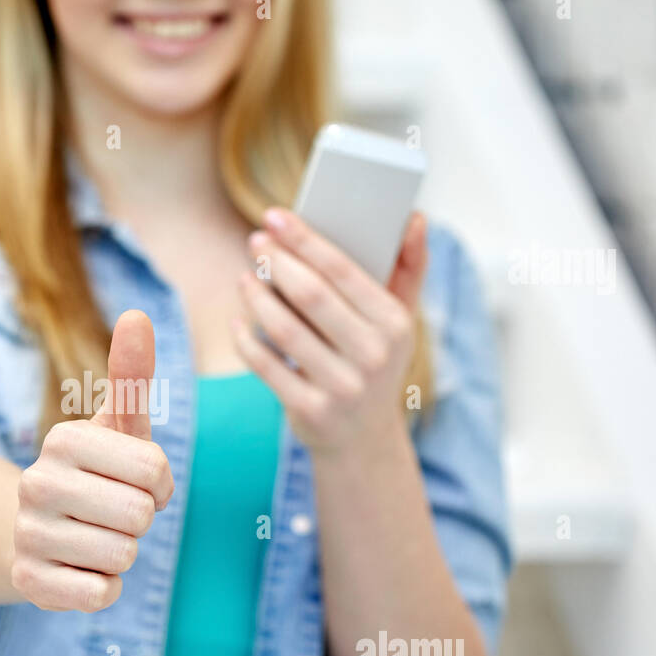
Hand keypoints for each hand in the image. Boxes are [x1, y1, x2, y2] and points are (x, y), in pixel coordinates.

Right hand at [11, 310, 173, 611]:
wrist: (37, 529)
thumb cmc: (96, 473)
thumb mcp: (117, 428)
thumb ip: (131, 375)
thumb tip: (138, 315)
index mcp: (63, 440)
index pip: (156, 473)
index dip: (158, 486)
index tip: (135, 483)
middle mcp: (35, 483)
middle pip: (139, 517)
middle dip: (139, 521)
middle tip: (113, 513)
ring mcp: (27, 534)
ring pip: (122, 557)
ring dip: (122, 555)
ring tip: (96, 538)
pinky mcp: (27, 581)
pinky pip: (100, 594)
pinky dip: (104, 587)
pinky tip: (82, 569)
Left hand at [233, 208, 428, 457]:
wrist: (364, 438)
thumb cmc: (375, 362)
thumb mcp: (400, 321)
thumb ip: (410, 268)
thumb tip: (416, 217)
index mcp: (396, 324)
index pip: (343, 270)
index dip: (304, 240)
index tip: (274, 216)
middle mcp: (373, 356)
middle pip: (310, 295)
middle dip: (276, 262)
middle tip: (254, 241)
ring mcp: (343, 387)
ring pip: (284, 330)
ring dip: (257, 298)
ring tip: (244, 278)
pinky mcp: (312, 411)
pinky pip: (268, 367)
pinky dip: (247, 341)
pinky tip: (238, 321)